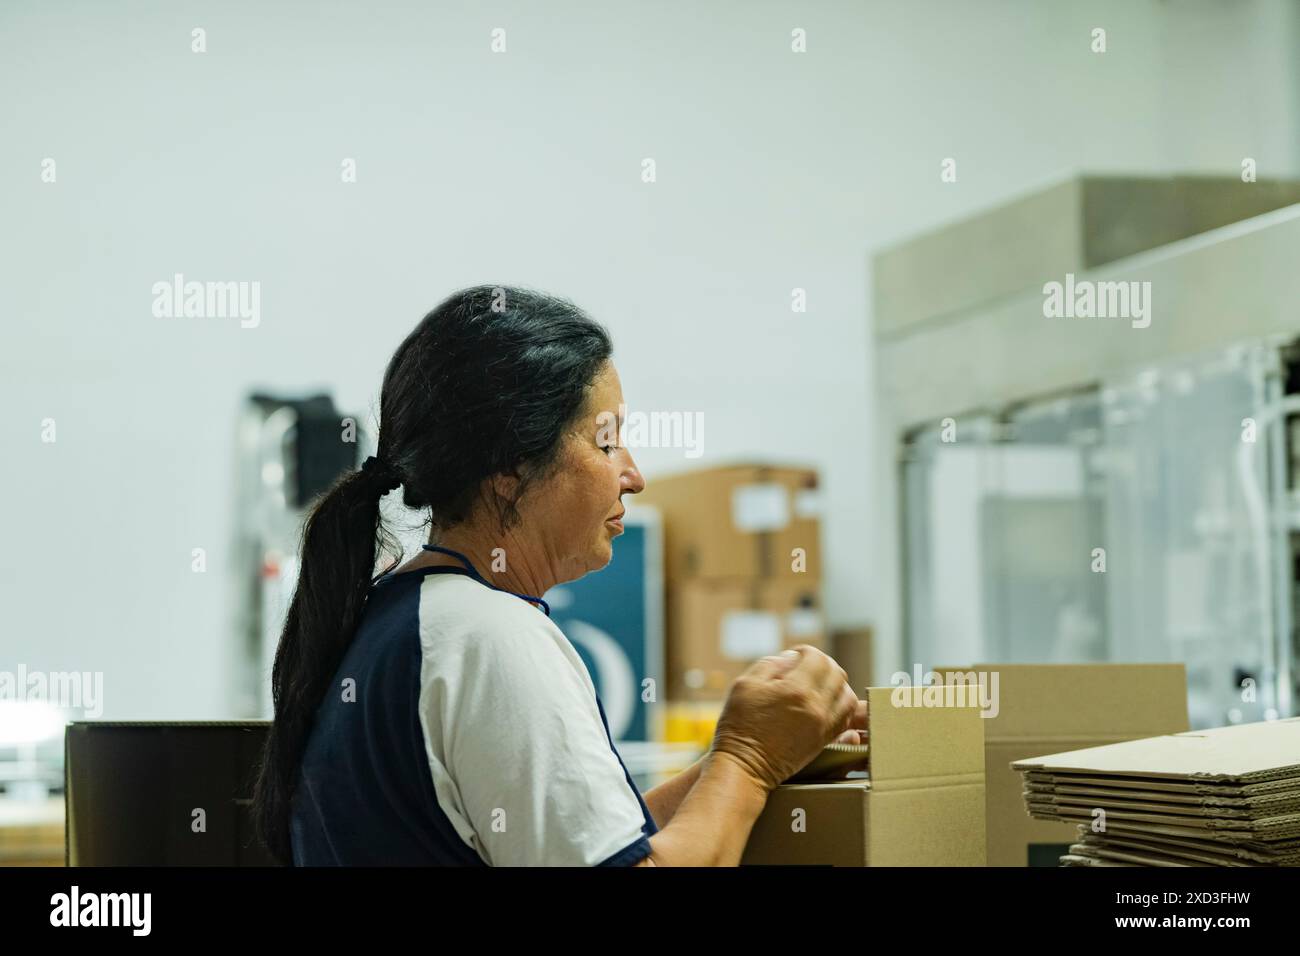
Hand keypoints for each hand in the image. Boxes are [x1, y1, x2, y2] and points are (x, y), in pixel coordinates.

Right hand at [710, 645, 858, 791]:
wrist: (744, 767)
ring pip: (848, 697)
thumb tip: (792, 658)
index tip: (794, 656)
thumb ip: (770, 664)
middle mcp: (816, 707)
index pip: (818, 658)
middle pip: (838, 674)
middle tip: (807, 668)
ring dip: (836, 686)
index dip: (805, 652)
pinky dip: (840, 706)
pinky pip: (846, 719)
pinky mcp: (824, 741)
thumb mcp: (745, 684)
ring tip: (818, 686)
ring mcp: (823, 726)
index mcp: (796, 690)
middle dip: (823, 665)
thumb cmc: (739, 725)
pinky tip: (824, 705)